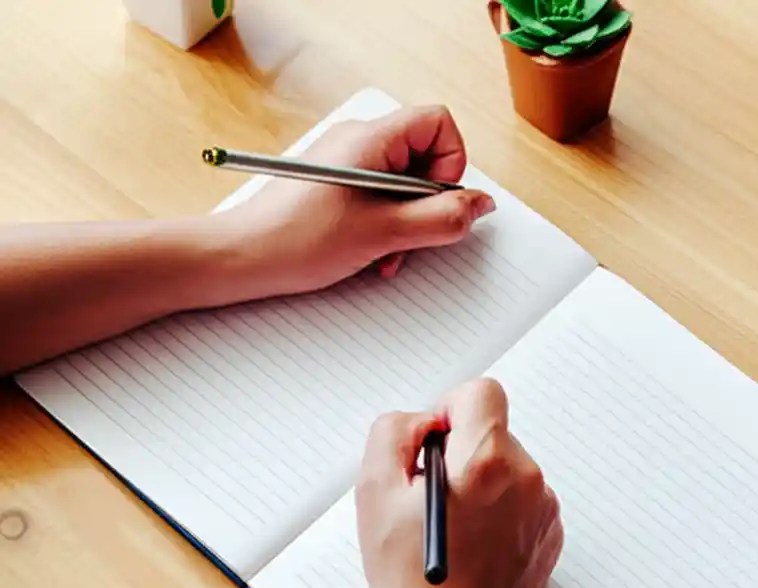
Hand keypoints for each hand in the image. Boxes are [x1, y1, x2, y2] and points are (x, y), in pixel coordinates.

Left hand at [207, 106, 495, 305]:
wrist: (241, 258)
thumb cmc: (296, 240)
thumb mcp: (384, 233)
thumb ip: (443, 218)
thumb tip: (480, 205)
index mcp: (371, 139)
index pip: (438, 124)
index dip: (451, 163)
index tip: (437, 202)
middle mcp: (361, 142)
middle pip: (426, 156)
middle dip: (429, 203)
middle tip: (411, 234)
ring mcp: (349, 163)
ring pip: (406, 183)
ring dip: (408, 222)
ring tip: (387, 250)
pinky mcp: (339, 185)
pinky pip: (383, 197)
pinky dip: (388, 225)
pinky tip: (373, 251)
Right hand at [356, 379, 562, 587]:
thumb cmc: (409, 579)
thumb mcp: (374, 489)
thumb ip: (394, 431)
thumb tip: (424, 419)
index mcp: (485, 460)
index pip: (481, 393)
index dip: (450, 408)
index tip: (435, 439)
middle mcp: (525, 478)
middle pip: (493, 434)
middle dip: (461, 455)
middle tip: (433, 500)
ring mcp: (543, 508)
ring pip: (508, 469)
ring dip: (481, 487)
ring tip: (453, 532)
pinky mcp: (551, 534)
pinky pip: (523, 502)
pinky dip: (500, 514)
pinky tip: (474, 547)